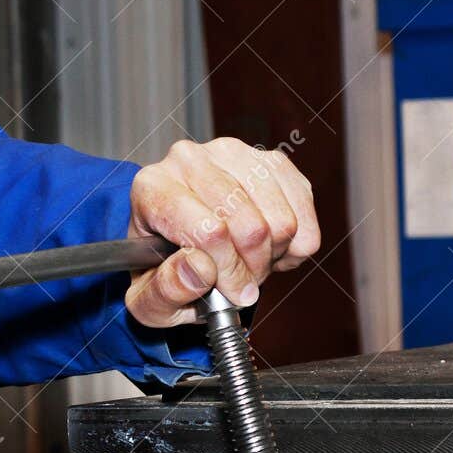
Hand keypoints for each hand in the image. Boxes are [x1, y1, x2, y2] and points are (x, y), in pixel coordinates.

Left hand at [126, 137, 319, 327]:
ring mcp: (233, 154)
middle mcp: (189, 160)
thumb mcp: (149, 298)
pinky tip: (266, 246)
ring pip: (281, 220)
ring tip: (247, 263)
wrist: (180, 245)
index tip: (230, 292)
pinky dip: (295, 243)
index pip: (208, 230)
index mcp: (151, 188)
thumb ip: (165, 290)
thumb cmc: (162, 271)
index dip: (227, 271)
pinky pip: (303, 212)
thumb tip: (199, 269)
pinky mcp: (269, 160)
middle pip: (250, 226)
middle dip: (252, 269)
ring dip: (272, 256)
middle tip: (240, 283)